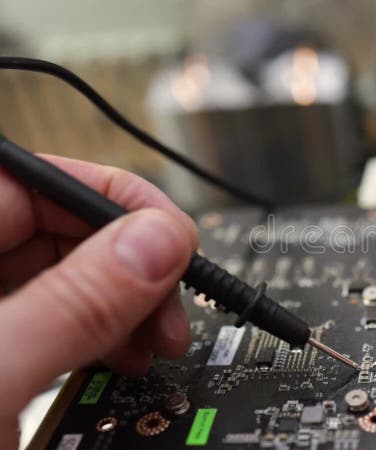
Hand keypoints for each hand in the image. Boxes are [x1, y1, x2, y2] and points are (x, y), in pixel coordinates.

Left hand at [0, 155, 196, 447]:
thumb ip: (73, 306)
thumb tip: (155, 244)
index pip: (31, 181)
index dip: (112, 200)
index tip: (172, 240)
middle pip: (53, 226)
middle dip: (128, 262)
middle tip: (170, 307)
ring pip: (61, 273)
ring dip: (122, 301)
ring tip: (154, 340)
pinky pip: (55, 318)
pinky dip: (99, 333)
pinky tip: (121, 355)